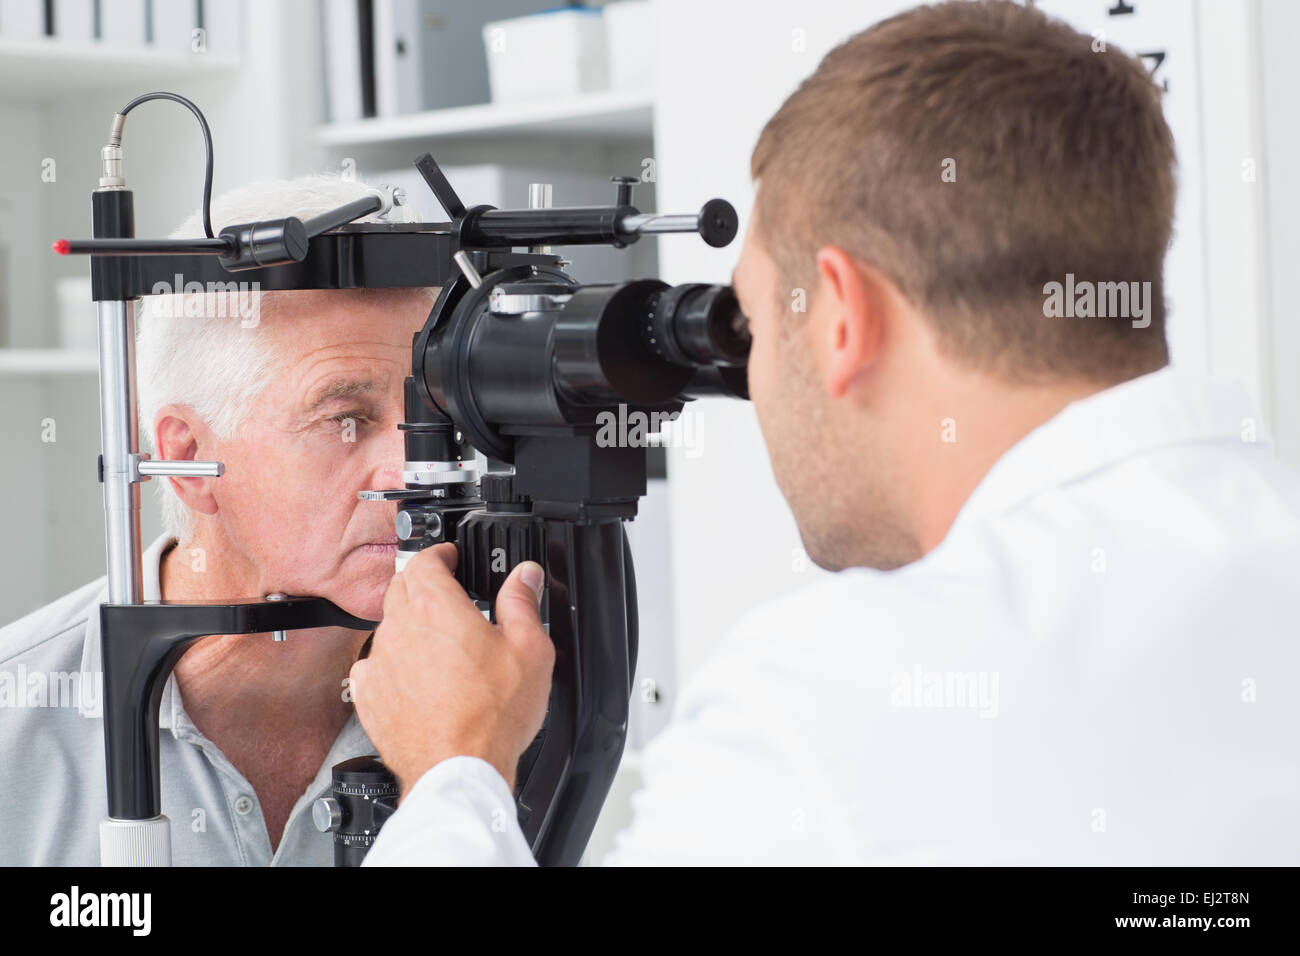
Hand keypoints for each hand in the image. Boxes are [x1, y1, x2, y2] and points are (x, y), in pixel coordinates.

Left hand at [349, 543, 553, 798]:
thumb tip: (524, 576)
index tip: (451, 558)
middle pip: (400, 587)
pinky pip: (373, 665)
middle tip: (447, 594)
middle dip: (422, 584)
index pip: (424, 560)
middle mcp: (399, 629)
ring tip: (438, 644)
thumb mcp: (530, 649)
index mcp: (435, 607)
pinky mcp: (368, 696)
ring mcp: (379, 663)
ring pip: (387, 627)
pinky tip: (414, 678)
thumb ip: (522, 603)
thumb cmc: (493, 715)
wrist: (458, 769)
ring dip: (409, 626)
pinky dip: (391, 663)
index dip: (440, 554)